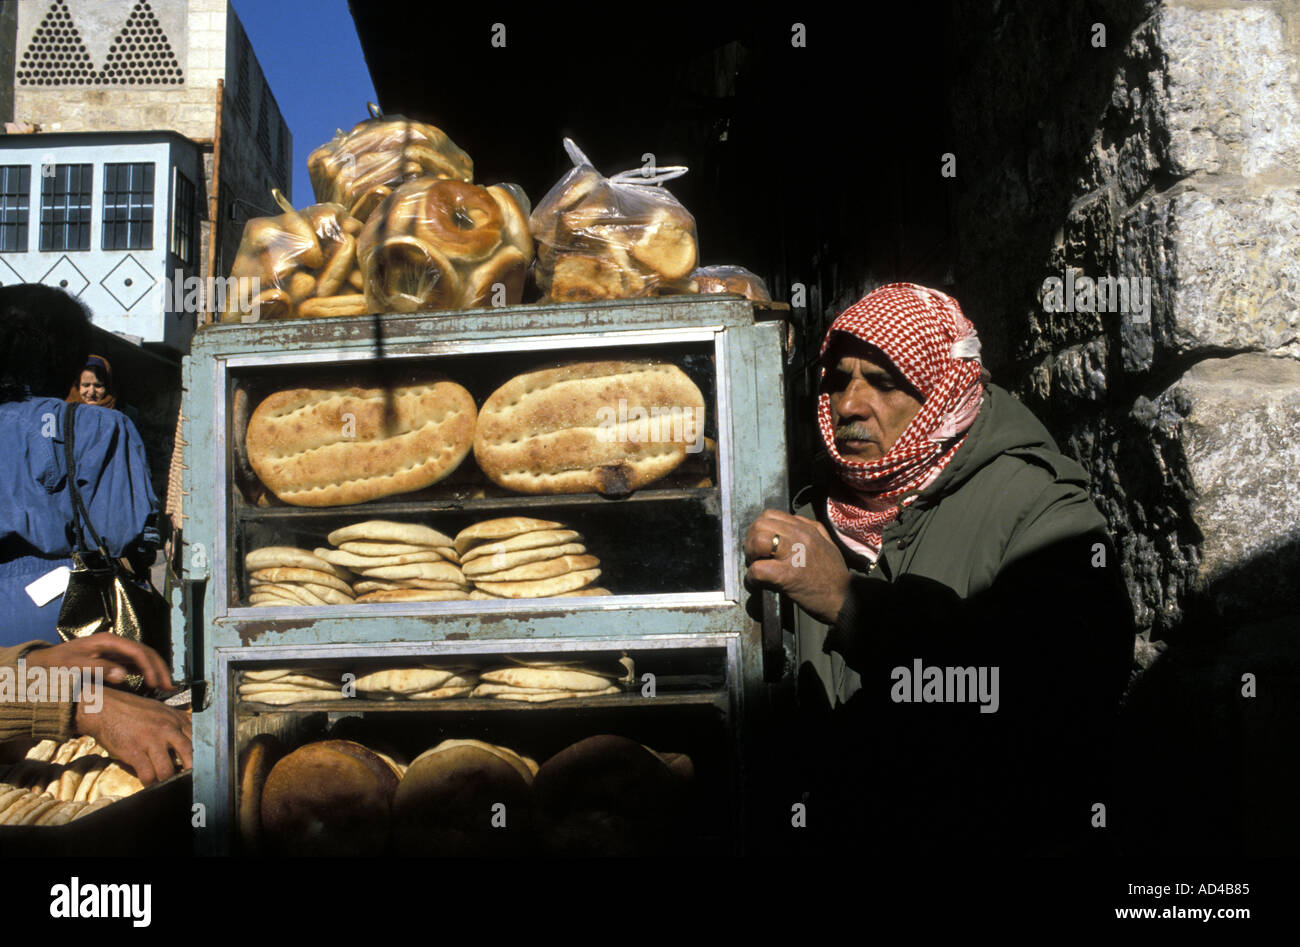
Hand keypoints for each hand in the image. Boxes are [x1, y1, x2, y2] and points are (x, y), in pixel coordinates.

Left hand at [23, 634, 174, 690]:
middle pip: (146, 653)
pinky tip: (151, 686)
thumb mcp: (73, 666)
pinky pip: (135, 665)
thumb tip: (125, 675)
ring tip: (166, 687)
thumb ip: (98, 669)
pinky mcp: (113, 660)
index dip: (150, 667)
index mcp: (108, 641)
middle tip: (170, 687)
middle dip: (160, 669)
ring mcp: (115, 652)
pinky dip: (146, 675)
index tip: (156, 684)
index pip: (138, 652)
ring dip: (156, 672)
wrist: (41, 665)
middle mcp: (115, 644)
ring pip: (144, 659)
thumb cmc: (55, 665)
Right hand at [75, 688, 192, 785]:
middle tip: (190, 780)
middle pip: (189, 755)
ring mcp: (151, 741)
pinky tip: (149, 783)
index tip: (204, 765)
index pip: (198, 739)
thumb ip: (178, 720)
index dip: (202, 754)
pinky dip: (149, 783)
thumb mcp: (161, 709)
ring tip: (166, 784)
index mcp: (176, 719)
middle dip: (191, 771)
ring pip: (168, 770)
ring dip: (167, 780)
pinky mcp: (135, 751)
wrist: (104, 709)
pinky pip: (147, 774)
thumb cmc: (133, 709)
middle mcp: (167, 729)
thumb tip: (193, 733)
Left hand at [744, 509, 851, 624]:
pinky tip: (760, 583)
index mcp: (806, 528)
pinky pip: (757, 570)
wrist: (843, 598)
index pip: (769, 515)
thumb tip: (786, 524)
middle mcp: (799, 536)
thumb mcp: (825, 542)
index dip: (759, 529)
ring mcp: (793, 555)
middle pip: (759, 525)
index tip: (762, 544)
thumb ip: (807, 529)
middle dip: (751, 541)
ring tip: (758, 567)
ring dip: (751, 556)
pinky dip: (753, 578)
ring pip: (757, 542)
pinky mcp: (787, 575)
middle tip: (755, 557)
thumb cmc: (833, 574)